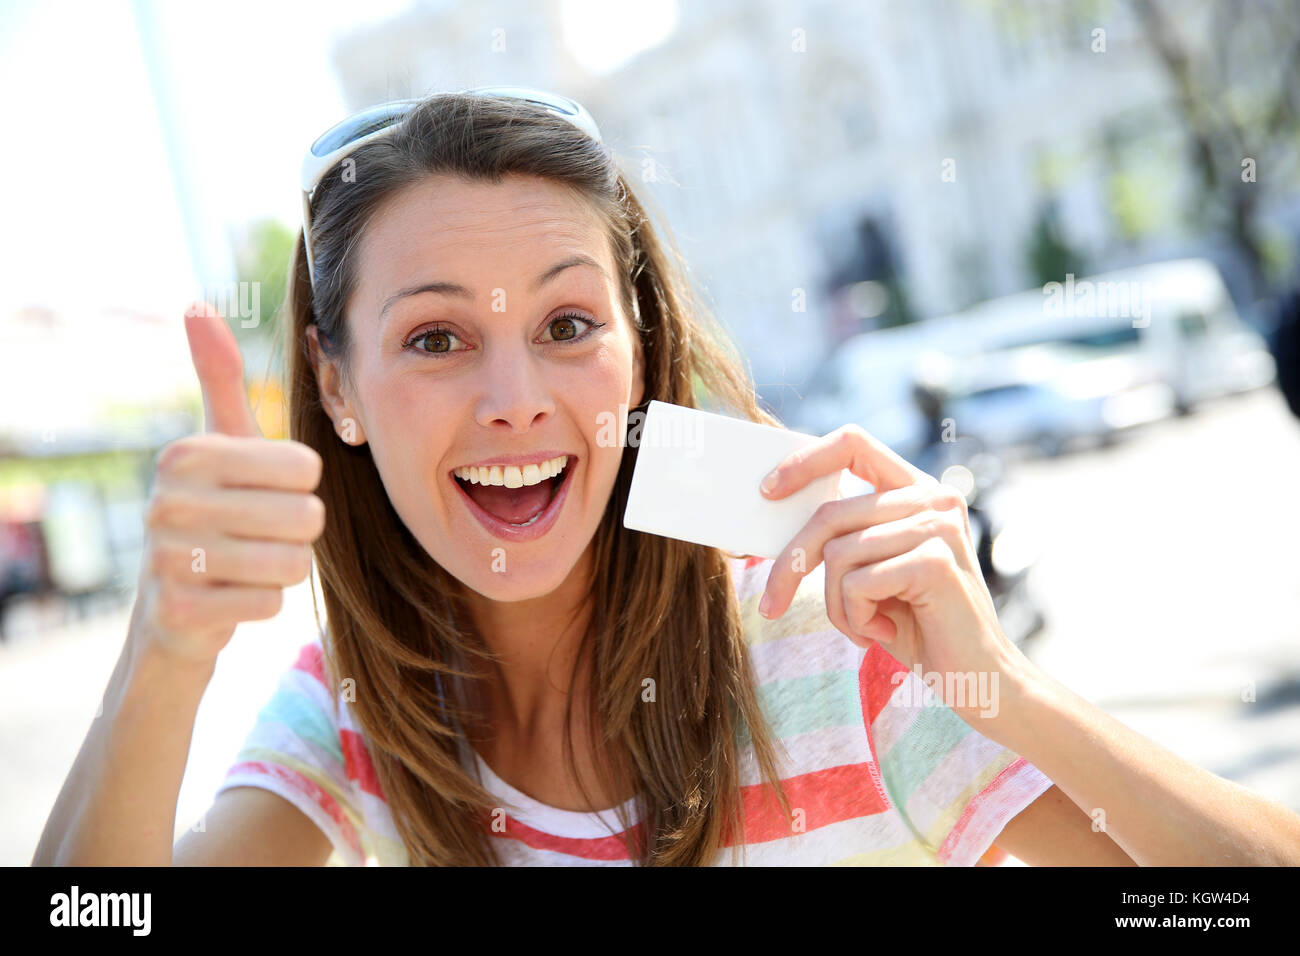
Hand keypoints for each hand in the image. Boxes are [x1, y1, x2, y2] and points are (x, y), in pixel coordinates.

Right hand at [130, 303, 324, 667]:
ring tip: (250, 564)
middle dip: (298, 533)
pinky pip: (271, 604)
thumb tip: (198, 304)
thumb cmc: (216, 511)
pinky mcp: (178, 613)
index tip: (264, 493)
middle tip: (261, 536)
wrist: (174, 607)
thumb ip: (220, 378)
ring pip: (291, 564)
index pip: (307, 469)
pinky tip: (232, 597)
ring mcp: (166, 559)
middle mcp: (167, 501)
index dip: (302, 488)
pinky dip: (264, 604)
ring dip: (285, 569)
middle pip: (305, 517)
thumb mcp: (221, 445)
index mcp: (187, 454)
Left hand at [757, 424, 1024, 717]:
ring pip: (838, 554)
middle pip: (830, 514)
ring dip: (837, 606)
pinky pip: (855, 583)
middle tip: (769, 606)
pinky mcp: (934, 560)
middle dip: (791, 565)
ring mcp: (938, 526)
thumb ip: (844, 537)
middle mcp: (933, 498)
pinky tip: (887, 634)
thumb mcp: (873, 572)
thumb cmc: (918, 626)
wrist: (979, 679)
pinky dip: (856, 618)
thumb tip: (777, 510)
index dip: (805, 461)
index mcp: (917, 491)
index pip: (853, 443)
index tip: (768, 491)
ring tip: (868, 628)